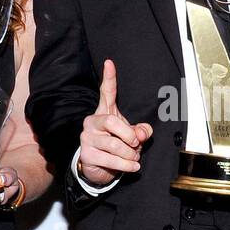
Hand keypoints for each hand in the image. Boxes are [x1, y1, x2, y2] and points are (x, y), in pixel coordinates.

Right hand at [78, 59, 152, 186]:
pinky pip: (111, 159)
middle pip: (112, 122)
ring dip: (130, 154)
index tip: (109, 63)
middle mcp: (93, 122)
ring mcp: (87, 137)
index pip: (106, 92)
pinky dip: (126, 165)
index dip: (109, 78)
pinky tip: (133, 166)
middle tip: (136, 144)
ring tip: (134, 158)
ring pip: (114, 144)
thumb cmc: (116, 146)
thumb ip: (140, 131)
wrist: (99, 167)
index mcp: (105, 112)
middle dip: (129, 135)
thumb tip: (142, 133)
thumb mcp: (131, 137)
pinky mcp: (87, 154)